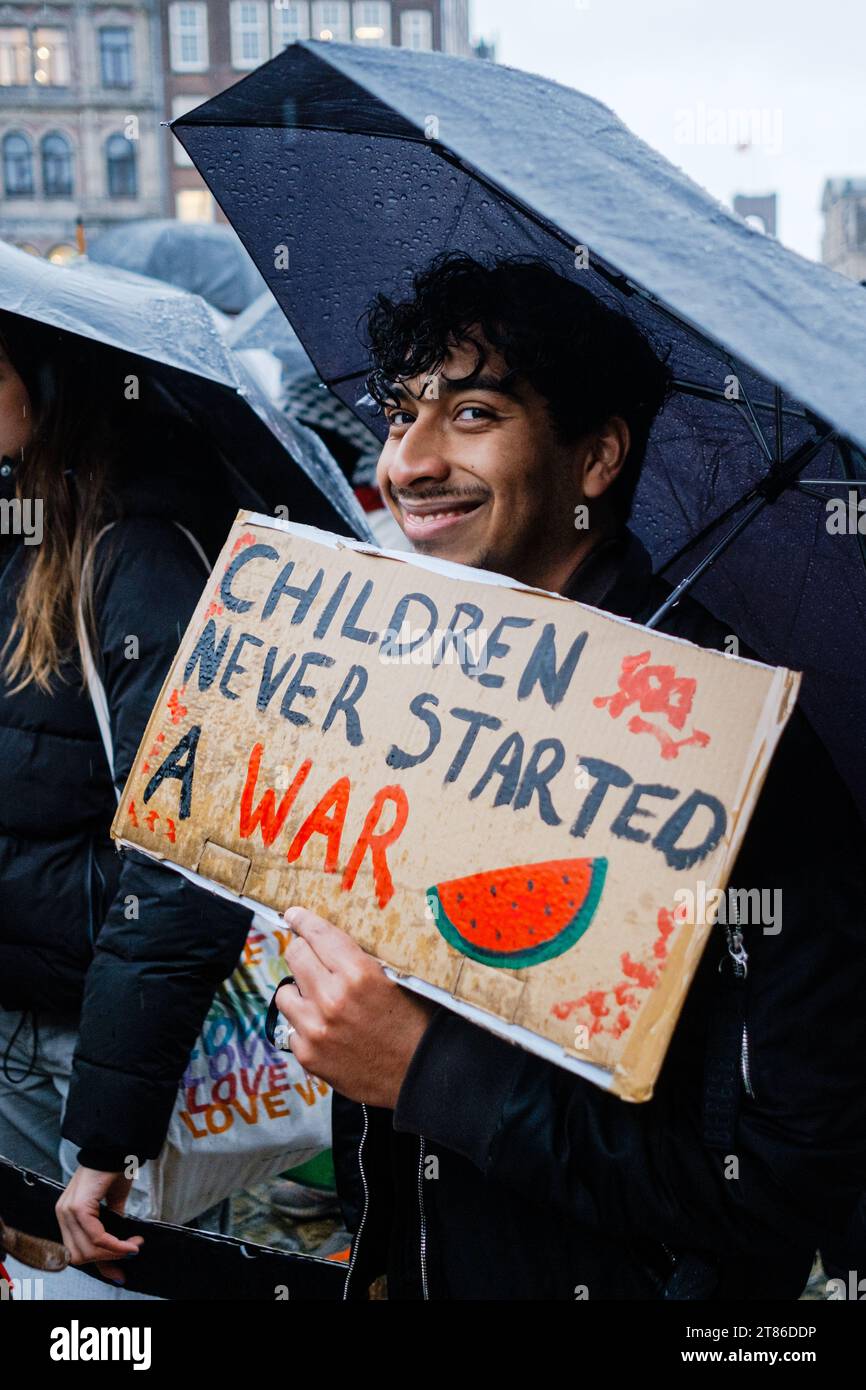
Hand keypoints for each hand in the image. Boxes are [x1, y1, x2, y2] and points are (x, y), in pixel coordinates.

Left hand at [56, 1166, 142, 1283]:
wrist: (116, 1146)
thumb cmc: (114, 1168)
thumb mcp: (113, 1203)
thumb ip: (110, 1225)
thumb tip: (119, 1246)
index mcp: (67, 1213)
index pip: (77, 1249)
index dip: (100, 1264)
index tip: (119, 1273)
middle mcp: (62, 1213)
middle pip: (80, 1255)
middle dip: (108, 1259)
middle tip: (131, 1252)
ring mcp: (67, 1211)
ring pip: (87, 1250)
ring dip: (113, 1252)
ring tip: (133, 1246)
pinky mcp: (78, 1207)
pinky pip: (96, 1237)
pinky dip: (115, 1244)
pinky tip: (130, 1243)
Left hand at [276, 906, 438, 1107]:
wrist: (419, 1074)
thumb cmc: (415, 1023)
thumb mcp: (397, 978)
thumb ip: (360, 959)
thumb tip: (330, 939)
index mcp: (358, 973)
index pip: (317, 934)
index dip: (303, 920)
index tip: (294, 915)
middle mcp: (331, 998)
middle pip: (294, 954)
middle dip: (303, 952)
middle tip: (312, 957)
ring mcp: (315, 1028)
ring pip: (284, 992)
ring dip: (299, 991)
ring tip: (319, 998)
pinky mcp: (307, 1054)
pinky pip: (291, 1027)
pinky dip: (304, 1024)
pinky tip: (326, 1028)